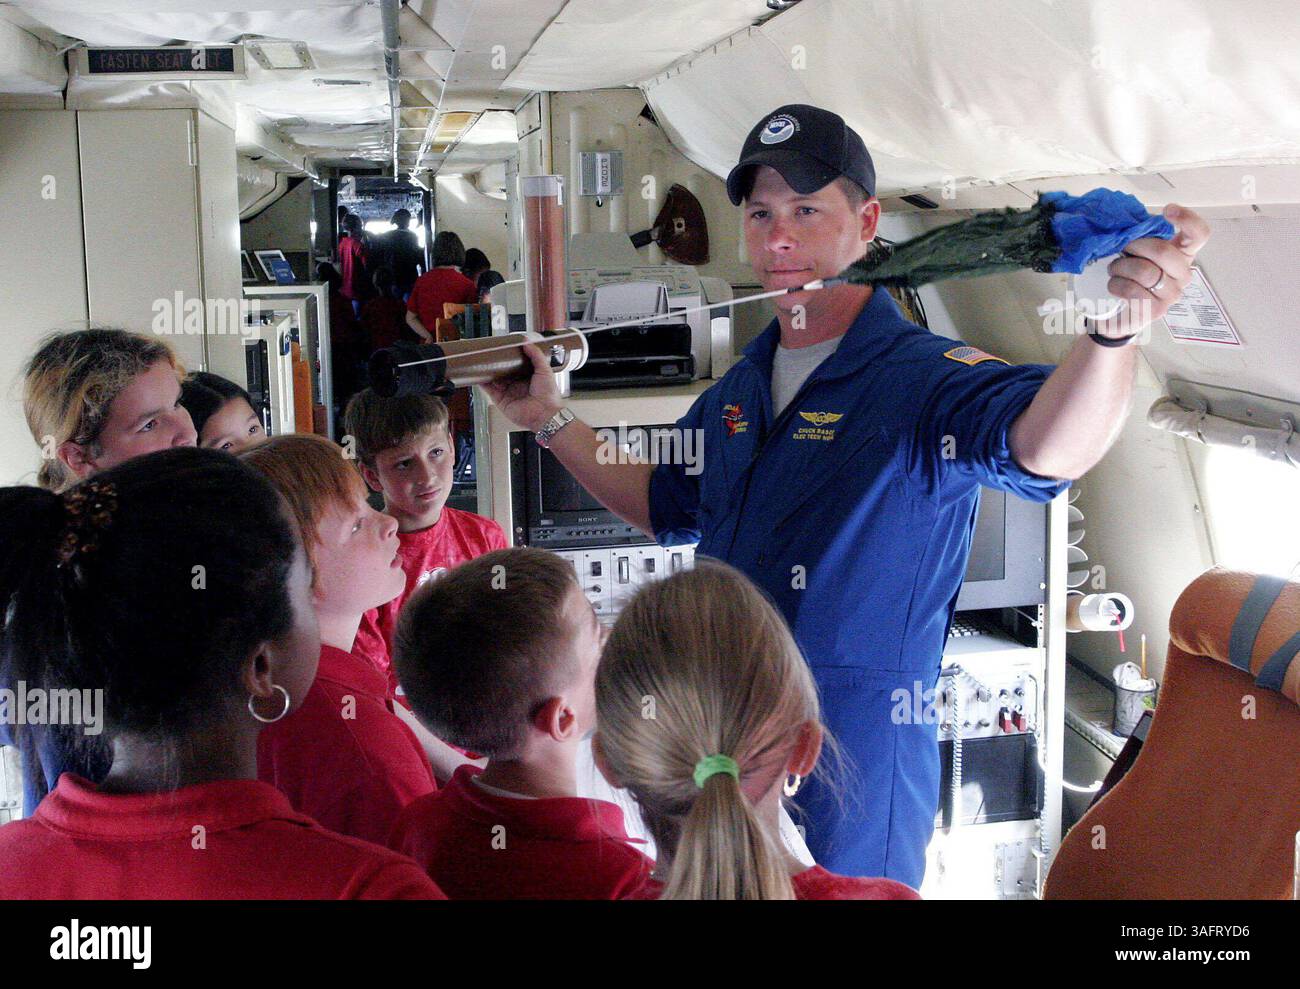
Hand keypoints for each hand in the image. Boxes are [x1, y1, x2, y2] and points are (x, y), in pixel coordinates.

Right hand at [479, 343, 563, 431]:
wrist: (545, 413)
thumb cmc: (549, 395)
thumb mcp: (545, 369)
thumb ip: (536, 355)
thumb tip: (527, 342)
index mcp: (528, 378)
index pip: (515, 366)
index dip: (509, 359)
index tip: (502, 349)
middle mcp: (517, 385)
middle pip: (503, 372)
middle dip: (496, 365)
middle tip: (490, 354)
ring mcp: (508, 393)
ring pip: (494, 380)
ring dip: (488, 372)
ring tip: (481, 361)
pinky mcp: (501, 401)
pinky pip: (489, 390)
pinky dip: (483, 383)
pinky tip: (478, 375)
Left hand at [1092, 204, 1210, 338]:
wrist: (1117, 313)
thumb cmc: (1129, 276)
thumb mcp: (1136, 252)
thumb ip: (1141, 235)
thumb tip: (1130, 221)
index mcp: (1182, 254)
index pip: (1199, 234)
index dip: (1187, 219)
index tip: (1167, 210)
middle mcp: (1183, 273)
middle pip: (1163, 251)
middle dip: (1135, 246)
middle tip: (1122, 250)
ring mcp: (1172, 294)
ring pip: (1145, 271)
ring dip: (1121, 267)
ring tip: (1115, 270)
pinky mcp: (1157, 310)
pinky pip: (1134, 291)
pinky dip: (1117, 284)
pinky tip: (1114, 284)